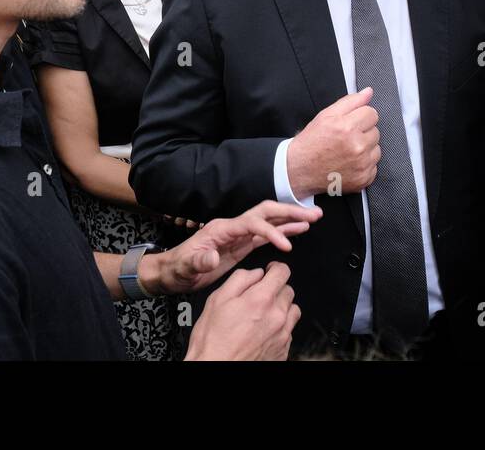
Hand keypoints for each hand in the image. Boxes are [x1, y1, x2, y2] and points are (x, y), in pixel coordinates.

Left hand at [154, 200, 321, 294]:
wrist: (171, 272)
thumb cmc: (177, 269)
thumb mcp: (184, 267)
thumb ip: (198, 262)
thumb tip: (211, 257)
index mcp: (221, 229)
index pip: (252, 223)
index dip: (271, 231)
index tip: (286, 245)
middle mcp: (233, 227)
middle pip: (265, 212)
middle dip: (289, 213)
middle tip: (313, 215)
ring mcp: (238, 234)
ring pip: (269, 220)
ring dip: (291, 219)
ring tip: (313, 218)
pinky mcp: (242, 244)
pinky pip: (266, 235)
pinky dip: (283, 231)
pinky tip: (298, 231)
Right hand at [185, 262, 299, 360]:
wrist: (217, 369)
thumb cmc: (213, 341)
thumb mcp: (217, 300)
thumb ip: (239, 279)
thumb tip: (254, 273)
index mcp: (261, 300)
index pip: (282, 272)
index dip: (275, 268)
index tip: (270, 271)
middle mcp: (276, 316)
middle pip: (288, 291)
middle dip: (275, 289)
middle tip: (259, 296)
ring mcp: (282, 334)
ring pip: (292, 311)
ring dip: (281, 308)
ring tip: (261, 315)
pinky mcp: (283, 350)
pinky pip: (289, 331)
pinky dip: (280, 327)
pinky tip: (262, 331)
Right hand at [286, 87, 379, 199]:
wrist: (299, 170)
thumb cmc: (311, 142)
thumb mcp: (326, 115)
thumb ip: (350, 101)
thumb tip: (368, 92)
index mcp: (347, 127)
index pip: (372, 113)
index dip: (360, 116)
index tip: (351, 123)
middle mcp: (356, 146)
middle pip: (376, 131)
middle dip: (363, 132)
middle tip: (345, 138)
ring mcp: (361, 164)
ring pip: (377, 149)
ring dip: (365, 149)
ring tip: (347, 151)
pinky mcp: (363, 178)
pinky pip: (374, 166)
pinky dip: (364, 165)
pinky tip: (349, 163)